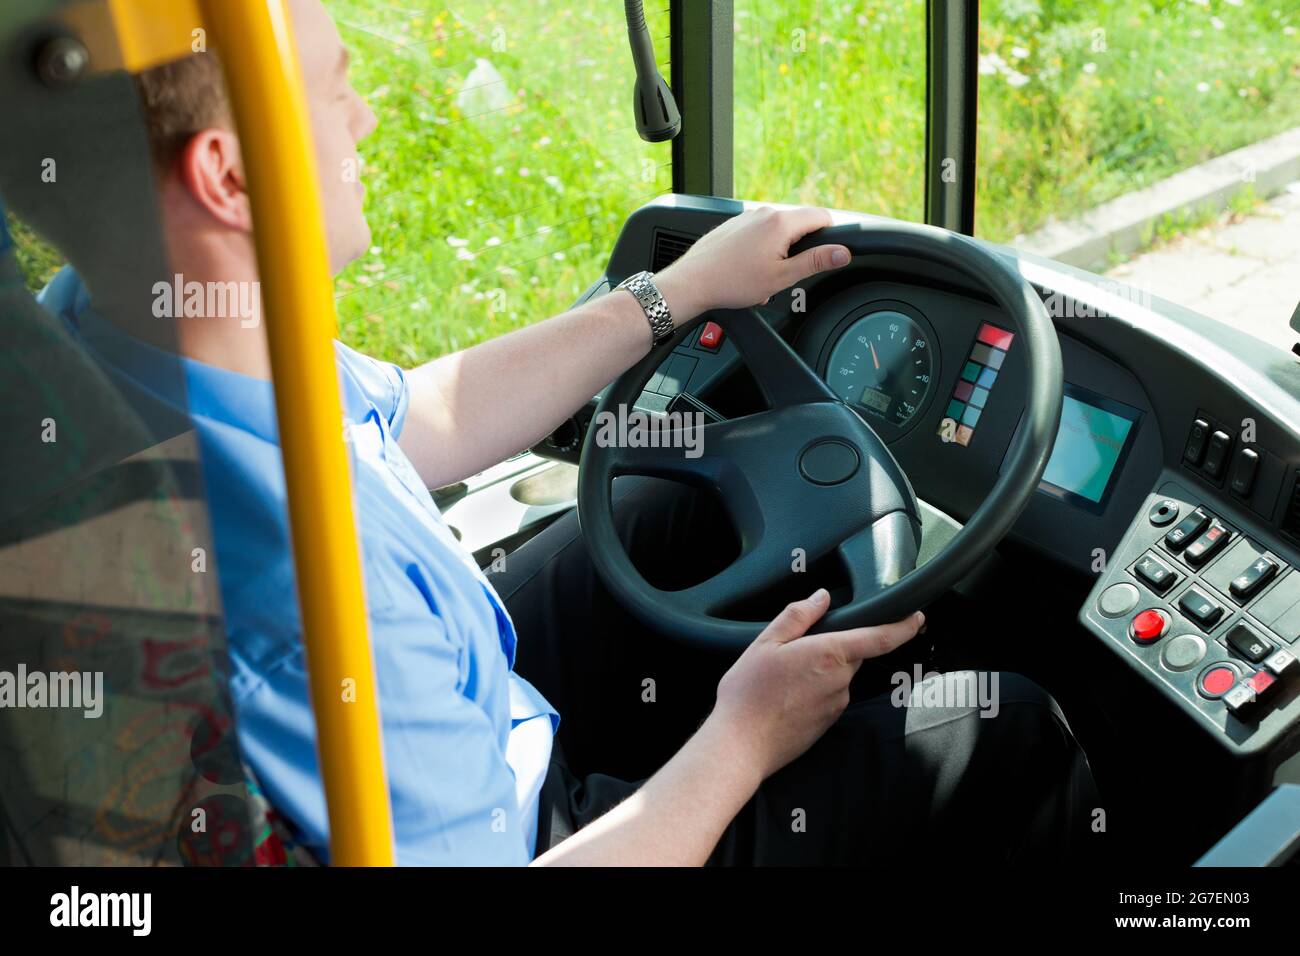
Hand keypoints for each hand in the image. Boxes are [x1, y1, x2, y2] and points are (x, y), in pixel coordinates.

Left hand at [654, 206, 851, 320]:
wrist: (694, 281)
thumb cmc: (732, 281)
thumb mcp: (782, 277)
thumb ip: (815, 262)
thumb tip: (841, 253)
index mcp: (780, 222)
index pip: (822, 217)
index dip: (830, 237)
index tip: (825, 254)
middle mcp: (764, 213)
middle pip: (799, 224)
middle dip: (800, 249)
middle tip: (786, 274)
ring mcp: (747, 216)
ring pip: (778, 231)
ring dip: (779, 252)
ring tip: (764, 276)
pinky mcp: (735, 224)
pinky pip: (760, 233)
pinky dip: (762, 250)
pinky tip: (750, 270)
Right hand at [709, 589, 923, 781]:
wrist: (741, 745)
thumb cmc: (748, 694)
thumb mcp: (766, 643)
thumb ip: (798, 616)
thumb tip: (821, 597)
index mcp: (829, 654)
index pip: (880, 638)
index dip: (903, 626)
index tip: (915, 617)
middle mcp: (840, 680)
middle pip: (853, 654)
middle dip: (834, 646)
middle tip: (798, 649)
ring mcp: (836, 704)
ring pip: (839, 675)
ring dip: (820, 670)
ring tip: (784, 677)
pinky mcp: (828, 722)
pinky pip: (830, 696)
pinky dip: (814, 690)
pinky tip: (787, 695)